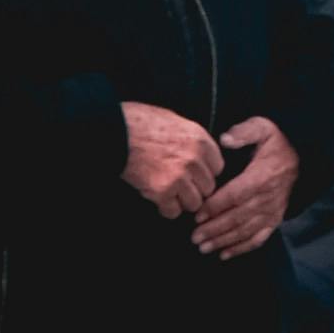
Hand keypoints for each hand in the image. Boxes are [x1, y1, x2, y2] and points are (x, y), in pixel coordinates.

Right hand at [117, 100, 222, 221]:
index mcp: (199, 139)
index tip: (195, 175)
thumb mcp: (174, 121)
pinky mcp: (162, 192)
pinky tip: (158, 199)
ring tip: (169, 193)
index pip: (218, 167)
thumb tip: (201, 155)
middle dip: (195, 188)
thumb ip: (192, 140)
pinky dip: (165, 208)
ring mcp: (179, 177)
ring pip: (194, 203)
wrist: (114, 131)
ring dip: (182, 201)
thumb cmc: (140, 122)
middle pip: (208, 188)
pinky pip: (173, 211)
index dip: (205, 172)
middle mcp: (193, 159)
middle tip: (180, 186)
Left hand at [191, 113, 296, 256]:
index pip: (235, 194)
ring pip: (245, 231)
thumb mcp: (262, 128)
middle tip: (194, 237)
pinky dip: (241, 248)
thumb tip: (225, 139)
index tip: (197, 214)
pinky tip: (224, 254)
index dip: (216, 206)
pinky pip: (258, 238)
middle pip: (238, 217)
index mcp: (262, 177)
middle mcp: (268, 198)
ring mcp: (272, 211)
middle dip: (214, 229)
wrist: (301, 156)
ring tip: (203, 247)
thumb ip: (243, 132)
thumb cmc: (275, 142)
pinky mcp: (274, 219)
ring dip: (224, 241)